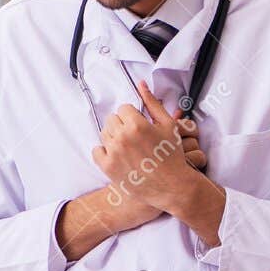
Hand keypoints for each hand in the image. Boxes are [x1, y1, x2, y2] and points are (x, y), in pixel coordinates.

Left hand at [92, 80, 210, 214]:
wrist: (172, 186)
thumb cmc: (172, 155)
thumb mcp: (168, 125)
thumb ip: (152, 103)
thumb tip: (140, 84)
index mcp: (137, 124)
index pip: (123, 109)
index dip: (133, 117)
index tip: (142, 129)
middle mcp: (122, 137)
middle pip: (112, 119)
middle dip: (123, 126)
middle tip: (136, 139)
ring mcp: (113, 153)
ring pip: (104, 134)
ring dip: (114, 138)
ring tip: (129, 149)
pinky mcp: (108, 167)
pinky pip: (96, 151)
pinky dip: (105, 153)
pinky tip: (119, 157)